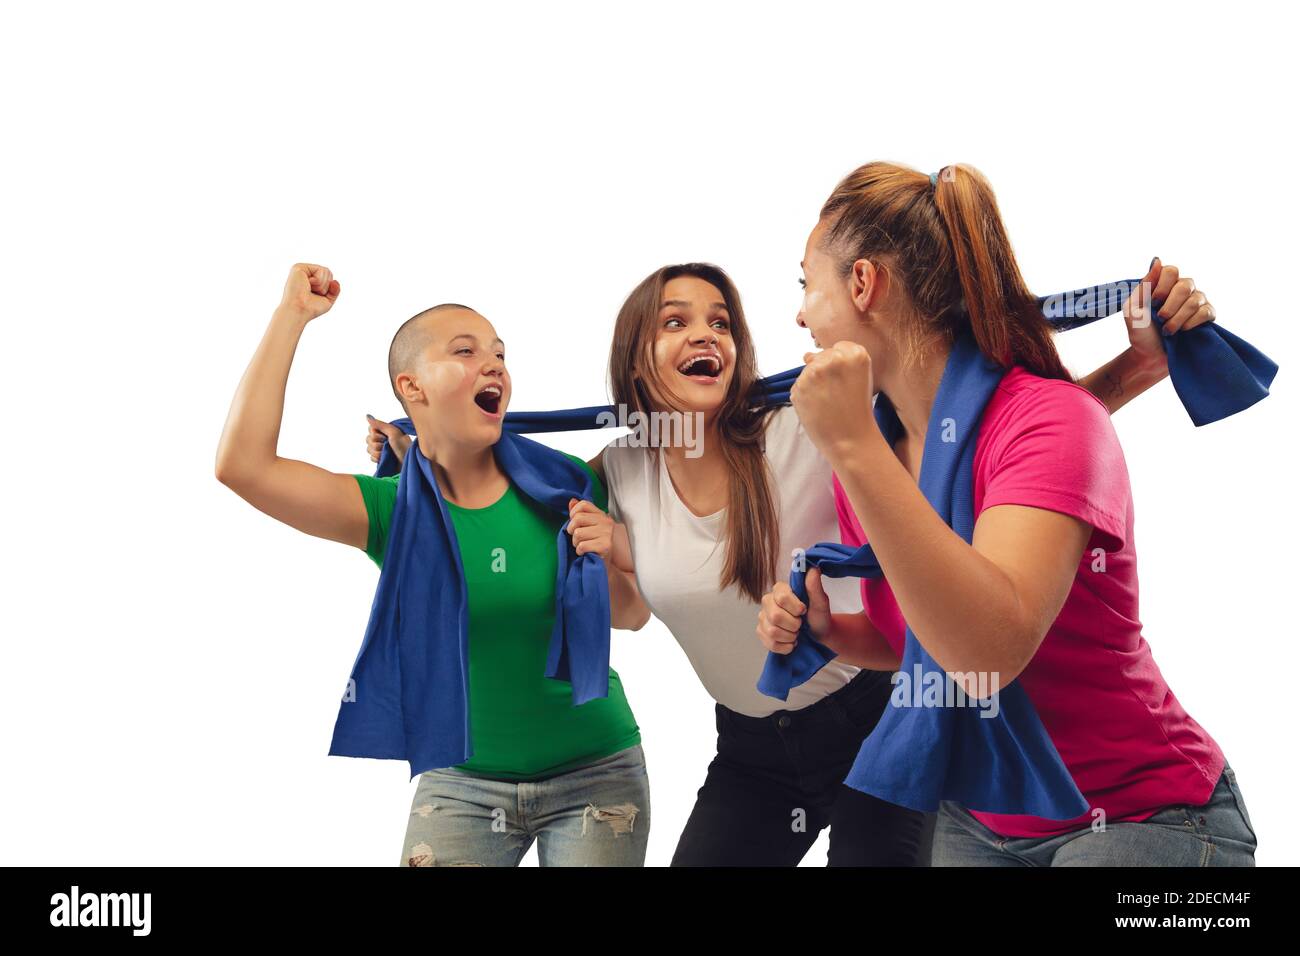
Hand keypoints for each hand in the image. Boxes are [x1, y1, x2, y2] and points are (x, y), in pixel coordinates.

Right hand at [277, 263, 339, 323]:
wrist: (299, 311)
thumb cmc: (310, 309)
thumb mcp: (327, 300)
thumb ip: (334, 290)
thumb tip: (335, 281)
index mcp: (309, 279)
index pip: (328, 277)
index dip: (328, 288)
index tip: (316, 296)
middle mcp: (304, 272)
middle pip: (328, 272)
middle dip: (325, 286)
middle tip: (312, 293)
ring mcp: (301, 269)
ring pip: (326, 271)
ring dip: (321, 285)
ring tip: (309, 290)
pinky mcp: (299, 267)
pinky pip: (321, 270)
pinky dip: (318, 281)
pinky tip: (307, 285)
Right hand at [365, 415, 410, 465]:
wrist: (408, 461)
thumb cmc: (404, 445)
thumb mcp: (393, 432)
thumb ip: (379, 424)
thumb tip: (367, 415)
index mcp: (385, 431)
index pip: (370, 429)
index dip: (375, 434)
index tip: (385, 436)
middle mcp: (381, 439)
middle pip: (368, 439)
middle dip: (377, 444)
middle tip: (387, 445)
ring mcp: (380, 450)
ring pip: (369, 449)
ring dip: (378, 452)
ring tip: (388, 453)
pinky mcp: (380, 459)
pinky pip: (371, 458)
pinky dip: (378, 458)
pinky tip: (385, 458)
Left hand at [566, 499, 612, 557]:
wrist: (602, 565)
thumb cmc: (592, 544)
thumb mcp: (586, 527)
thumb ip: (579, 514)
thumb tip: (572, 501)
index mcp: (601, 515)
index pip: (583, 504)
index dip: (573, 513)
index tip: (574, 524)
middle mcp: (606, 522)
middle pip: (578, 518)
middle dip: (571, 531)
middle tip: (577, 539)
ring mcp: (607, 533)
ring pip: (578, 533)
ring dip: (575, 543)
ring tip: (582, 546)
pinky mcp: (605, 546)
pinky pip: (582, 546)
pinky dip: (580, 551)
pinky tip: (585, 553)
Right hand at [756, 569, 830, 653]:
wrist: (817, 636)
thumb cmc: (818, 617)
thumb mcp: (820, 602)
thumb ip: (814, 586)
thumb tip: (813, 568)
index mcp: (780, 590)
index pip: (781, 597)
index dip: (795, 608)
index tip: (804, 611)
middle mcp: (768, 601)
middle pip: (775, 616)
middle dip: (794, 625)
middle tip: (801, 624)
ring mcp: (762, 618)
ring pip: (772, 631)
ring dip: (790, 636)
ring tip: (796, 633)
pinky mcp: (761, 632)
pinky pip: (770, 643)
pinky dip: (785, 646)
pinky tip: (790, 642)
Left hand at [790, 340, 878, 462]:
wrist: (850, 439)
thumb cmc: (857, 410)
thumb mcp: (859, 378)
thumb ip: (837, 361)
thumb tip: (806, 356)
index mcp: (855, 354)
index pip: (839, 348)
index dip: (841, 366)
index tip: (846, 381)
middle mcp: (833, 359)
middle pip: (821, 357)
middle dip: (825, 373)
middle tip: (837, 394)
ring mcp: (813, 373)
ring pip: (808, 371)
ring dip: (814, 385)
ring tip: (828, 402)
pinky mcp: (798, 387)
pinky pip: (798, 386)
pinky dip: (805, 396)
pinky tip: (818, 407)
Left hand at [1123, 258, 1217, 370]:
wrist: (1150, 356)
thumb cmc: (1140, 332)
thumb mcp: (1132, 309)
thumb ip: (1144, 285)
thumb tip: (1158, 260)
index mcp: (1163, 285)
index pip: (1170, 270)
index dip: (1163, 286)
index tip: (1154, 302)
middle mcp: (1182, 289)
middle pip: (1185, 284)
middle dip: (1170, 306)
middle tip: (1160, 319)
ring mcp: (1196, 301)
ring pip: (1196, 299)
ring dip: (1178, 318)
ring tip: (1168, 330)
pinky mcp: (1206, 316)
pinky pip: (1207, 311)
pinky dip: (1192, 323)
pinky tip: (1183, 331)